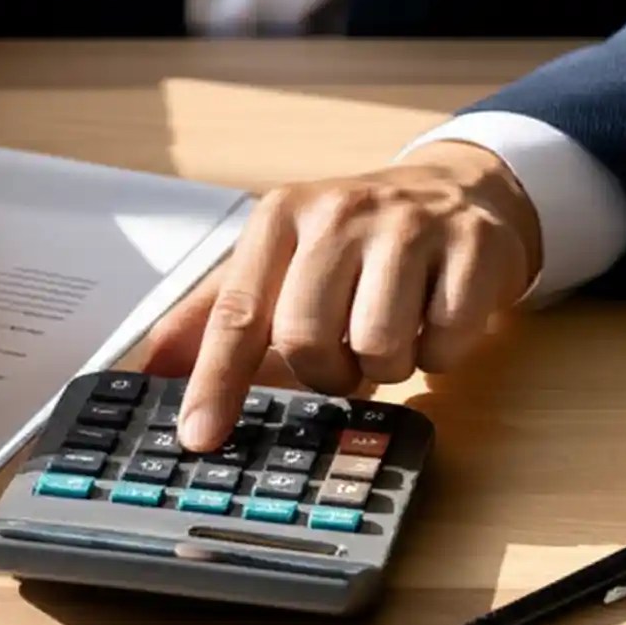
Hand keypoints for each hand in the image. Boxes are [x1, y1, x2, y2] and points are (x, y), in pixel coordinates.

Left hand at [144, 141, 541, 450]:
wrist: (456, 190)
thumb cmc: (354, 240)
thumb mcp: (278, 259)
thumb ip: (215, 312)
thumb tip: (152, 368)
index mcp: (281, 217)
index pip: (237, 314)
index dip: (216, 381)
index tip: (199, 434)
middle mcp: (340, 213)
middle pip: (305, 339)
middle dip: (324, 371)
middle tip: (341, 356)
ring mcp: (411, 226)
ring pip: (377, 348)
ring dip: (383, 366)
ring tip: (389, 330)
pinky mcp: (473, 248)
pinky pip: (442, 344)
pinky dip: (436, 355)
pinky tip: (432, 318)